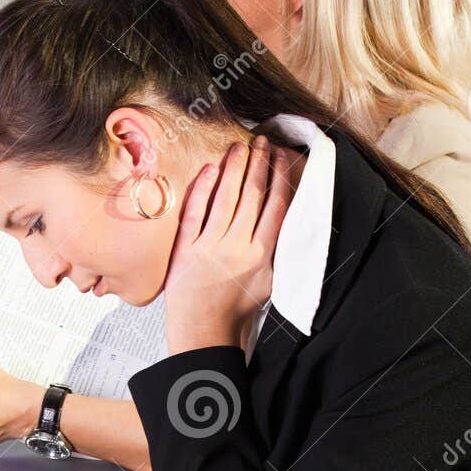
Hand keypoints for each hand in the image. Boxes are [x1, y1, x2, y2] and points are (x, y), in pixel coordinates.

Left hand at [163, 136, 295, 353]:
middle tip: (263, 140)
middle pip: (252, 195)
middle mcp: (238, 248)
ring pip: (226, 198)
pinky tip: (211, 169)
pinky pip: (196, 211)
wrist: (205, 330)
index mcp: (262, 255)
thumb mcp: (267, 281)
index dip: (280, 176)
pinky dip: (203, 188)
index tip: (283, 156)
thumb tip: (282, 214)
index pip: (276, 206)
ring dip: (235, 168)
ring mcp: (211, 247)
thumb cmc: (236, 308)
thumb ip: (273, 249)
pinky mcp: (187, 249)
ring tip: (240, 146)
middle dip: (259, 164)